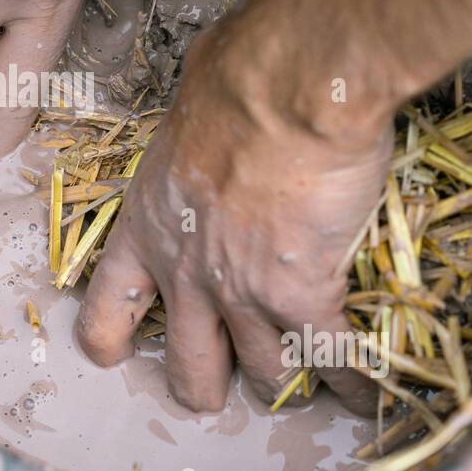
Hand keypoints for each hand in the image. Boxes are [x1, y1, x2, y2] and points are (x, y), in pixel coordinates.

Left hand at [76, 0, 397, 414]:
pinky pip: (328, 356)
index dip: (110, 337)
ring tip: (303, 389)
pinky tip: (364, 392)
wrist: (283, 87)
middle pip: (186, 362)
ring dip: (284, 382)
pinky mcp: (302, 295)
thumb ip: (197, 130)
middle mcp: (185, 272)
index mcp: (147, 225)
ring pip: (263, 371)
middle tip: (219, 388)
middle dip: (203, 384)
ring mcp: (242, 292)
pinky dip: (351, 380)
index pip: (107, 305)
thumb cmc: (235, 78)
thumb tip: (214, 88)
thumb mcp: (189, 111)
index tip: (116, 352)